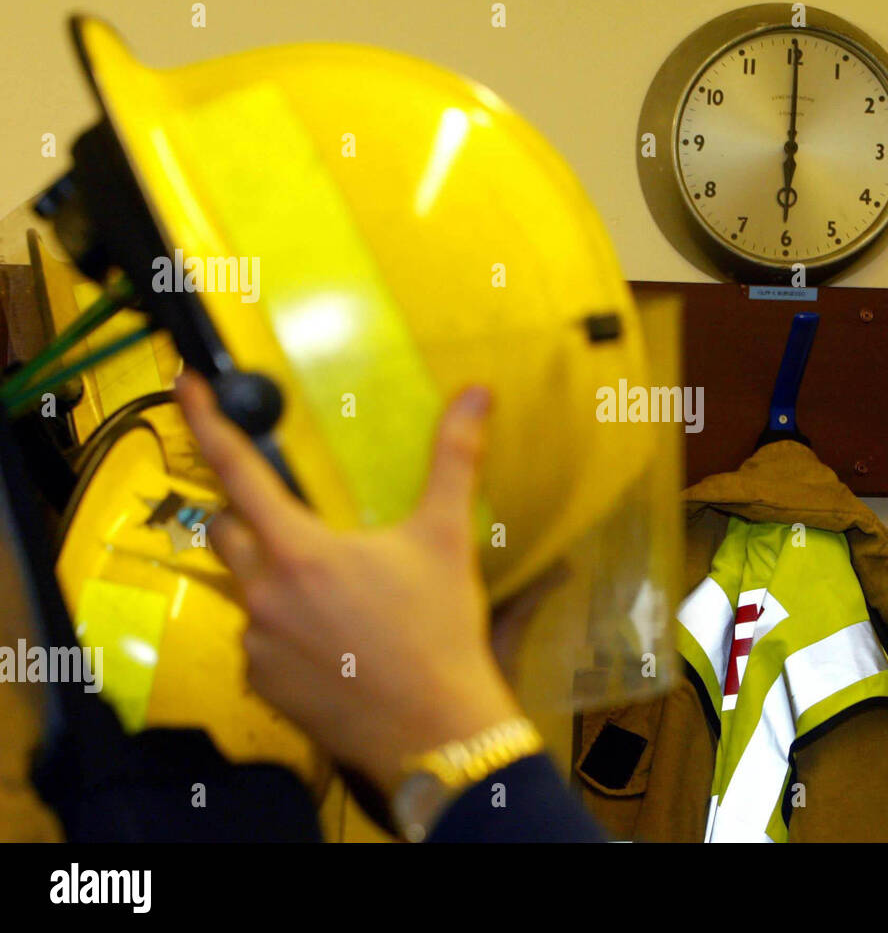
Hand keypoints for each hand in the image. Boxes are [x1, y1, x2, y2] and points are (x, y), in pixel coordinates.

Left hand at [173, 372, 521, 798]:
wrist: (433, 728)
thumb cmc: (439, 627)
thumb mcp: (446, 537)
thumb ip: (454, 459)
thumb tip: (477, 394)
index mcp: (298, 549)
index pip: (237, 471)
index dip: (206, 422)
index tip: (184, 384)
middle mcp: (263, 592)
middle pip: (225, 529)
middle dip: (245, 512)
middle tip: (293, 517)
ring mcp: (256, 643)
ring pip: (245, 588)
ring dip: (273, 576)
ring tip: (333, 594)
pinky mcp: (260, 684)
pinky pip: (257, 640)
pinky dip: (283, 629)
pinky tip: (331, 641)